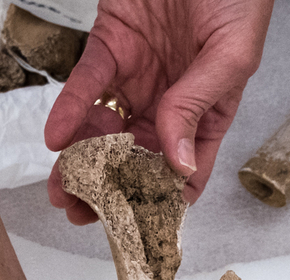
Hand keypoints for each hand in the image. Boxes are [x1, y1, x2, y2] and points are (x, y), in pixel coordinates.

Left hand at [45, 0, 274, 223]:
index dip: (162, 200)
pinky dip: (70, 110)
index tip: (138, 225)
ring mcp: (139, 73)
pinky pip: (86, 84)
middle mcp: (171, 97)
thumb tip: (180, 160)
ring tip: (61, 189)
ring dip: (80, 161)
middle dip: (109, 189)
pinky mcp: (110, 44)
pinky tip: (57, 136)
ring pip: (104, 128)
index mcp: (210, 107)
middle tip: (85, 214)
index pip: (186, 168)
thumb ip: (199, 104)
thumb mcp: (232, 51)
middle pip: (135, 157)